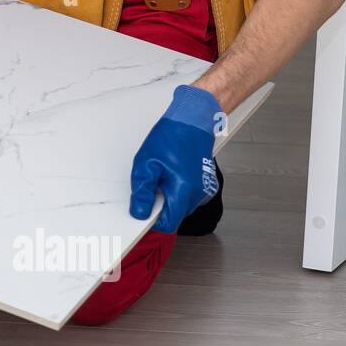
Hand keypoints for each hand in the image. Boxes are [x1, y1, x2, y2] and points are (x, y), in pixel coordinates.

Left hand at [129, 84, 221, 233]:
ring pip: (182, 206)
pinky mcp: (206, 184)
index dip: (153, 221)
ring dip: (170, 198)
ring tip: (163, 175)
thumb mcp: (146, 164)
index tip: (143, 210)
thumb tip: (139, 212)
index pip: (168, 224)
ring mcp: (205, 189)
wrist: (192, 120)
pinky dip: (178, 191)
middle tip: (152, 184)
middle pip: (175, 216)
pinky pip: (188, 196)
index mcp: (183, 191)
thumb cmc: (170, 138)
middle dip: (161, 206)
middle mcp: (198, 194)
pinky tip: (173, 174)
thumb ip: (142, 192)